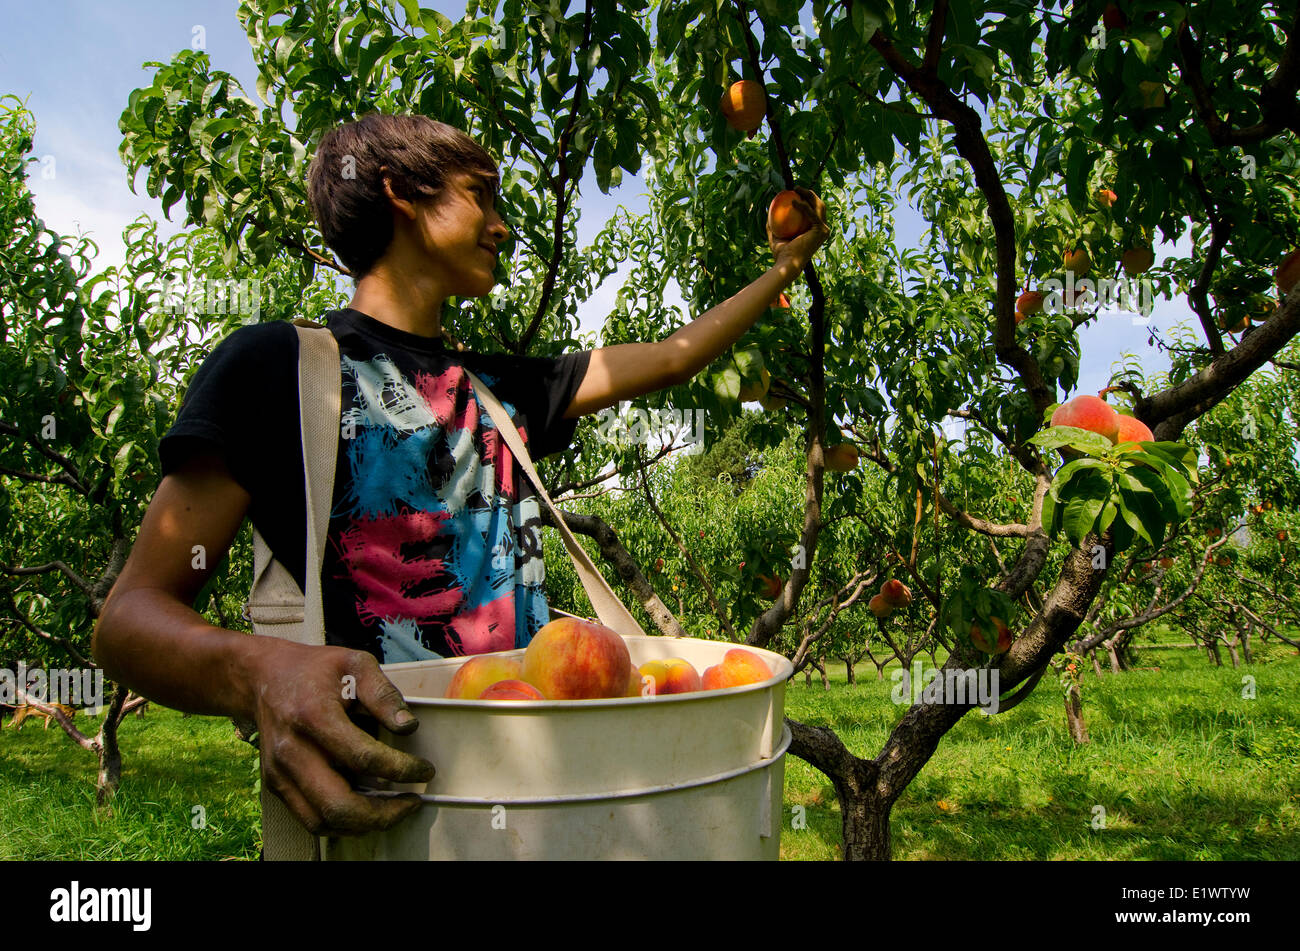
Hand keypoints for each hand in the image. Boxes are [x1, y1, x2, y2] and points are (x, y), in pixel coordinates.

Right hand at [248, 639, 435, 836]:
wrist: (264, 678)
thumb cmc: (315, 670)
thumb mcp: (355, 665)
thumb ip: (384, 695)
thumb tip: (408, 727)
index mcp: (312, 716)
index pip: (362, 757)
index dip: (400, 769)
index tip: (424, 770)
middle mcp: (291, 750)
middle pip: (339, 803)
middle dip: (384, 813)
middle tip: (412, 802)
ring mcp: (279, 772)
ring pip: (323, 821)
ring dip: (365, 824)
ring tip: (395, 810)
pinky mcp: (276, 785)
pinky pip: (310, 820)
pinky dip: (343, 824)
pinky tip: (367, 811)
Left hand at [768, 187, 829, 271]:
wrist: (787, 264)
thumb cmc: (781, 253)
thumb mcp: (774, 235)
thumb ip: (773, 224)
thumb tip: (769, 211)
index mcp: (814, 231)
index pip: (811, 210)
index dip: (804, 198)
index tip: (792, 192)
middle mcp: (822, 230)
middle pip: (818, 205)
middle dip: (809, 193)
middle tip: (795, 188)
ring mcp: (824, 230)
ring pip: (818, 206)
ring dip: (808, 195)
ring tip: (795, 189)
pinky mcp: (821, 230)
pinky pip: (811, 213)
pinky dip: (803, 206)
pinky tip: (793, 201)